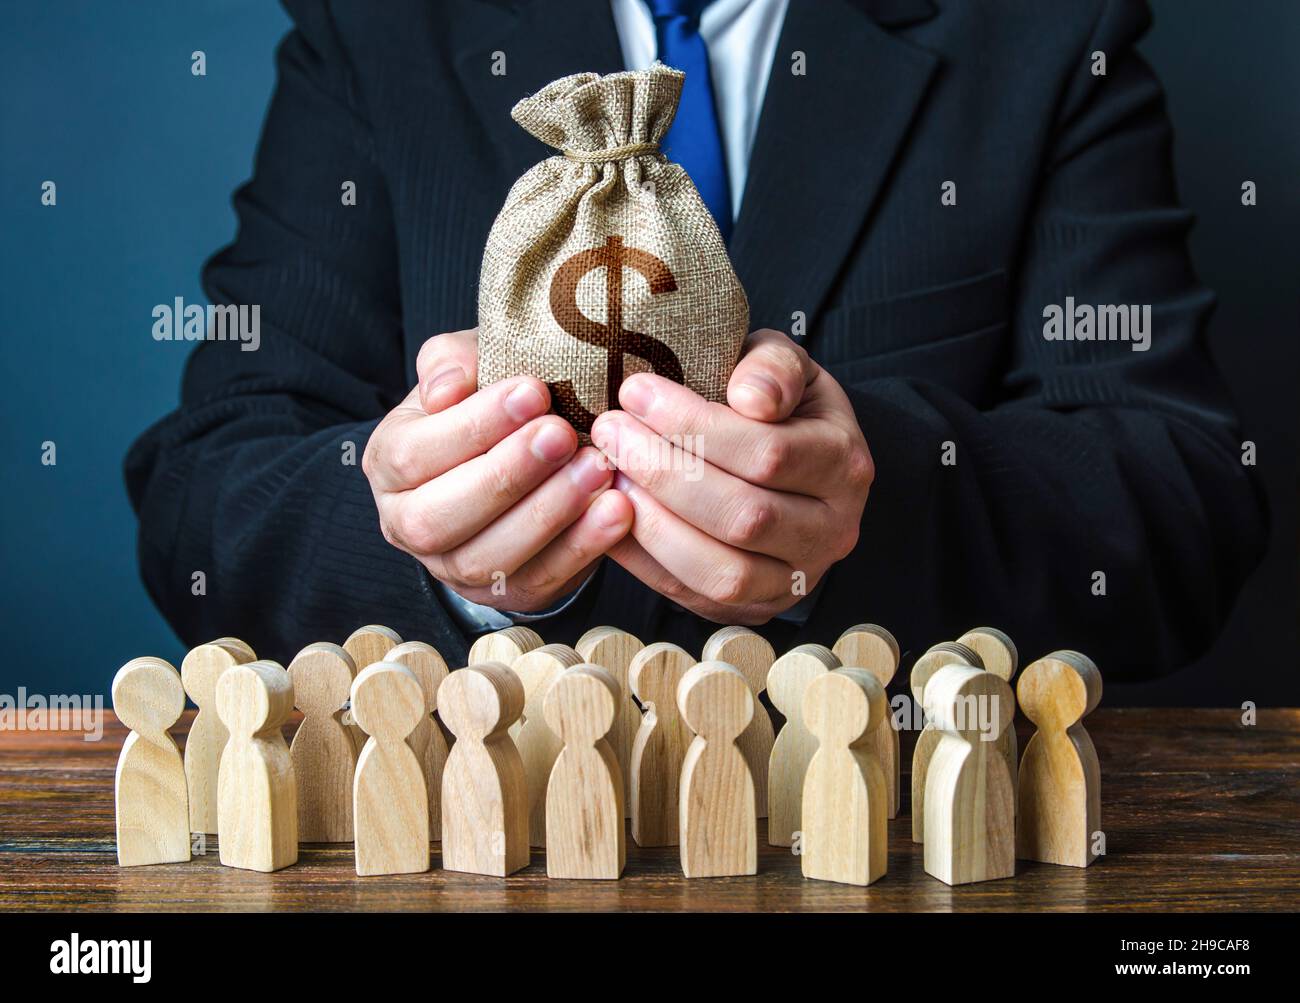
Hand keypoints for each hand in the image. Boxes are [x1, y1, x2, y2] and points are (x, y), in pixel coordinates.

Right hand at [362, 328, 633, 610]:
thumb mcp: (470, 370)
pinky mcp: (507, 593)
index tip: (533, 391)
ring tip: (597, 468)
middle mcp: (407, 524)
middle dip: (506, 475)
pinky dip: (582, 546)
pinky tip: (617, 508)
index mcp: (389, 464)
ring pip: (489, 557)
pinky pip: (540, 579)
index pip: (415, 453)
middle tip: (562, 435)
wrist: (528, 455)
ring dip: (548, 513)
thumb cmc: (494, 405)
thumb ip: (452, 364)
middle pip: (439, 517)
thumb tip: (447, 389)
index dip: (473, 425)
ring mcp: (454, 569)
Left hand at [590, 329, 872, 623]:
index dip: (694, 425)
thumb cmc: (780, 407)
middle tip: (611, 431)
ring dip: (653, 524)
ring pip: (723, 571)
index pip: (769, 453)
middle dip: (665, 472)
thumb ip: (772, 367)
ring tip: (610, 475)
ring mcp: (796, 579)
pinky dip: (643, 559)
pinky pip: (694, 596)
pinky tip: (609, 514)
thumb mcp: (786, 367)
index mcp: (845, 465)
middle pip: (745, 517)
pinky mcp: (755, 608)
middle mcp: (832, 531)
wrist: (795, 464)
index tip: (636, 392)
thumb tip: (750, 397)